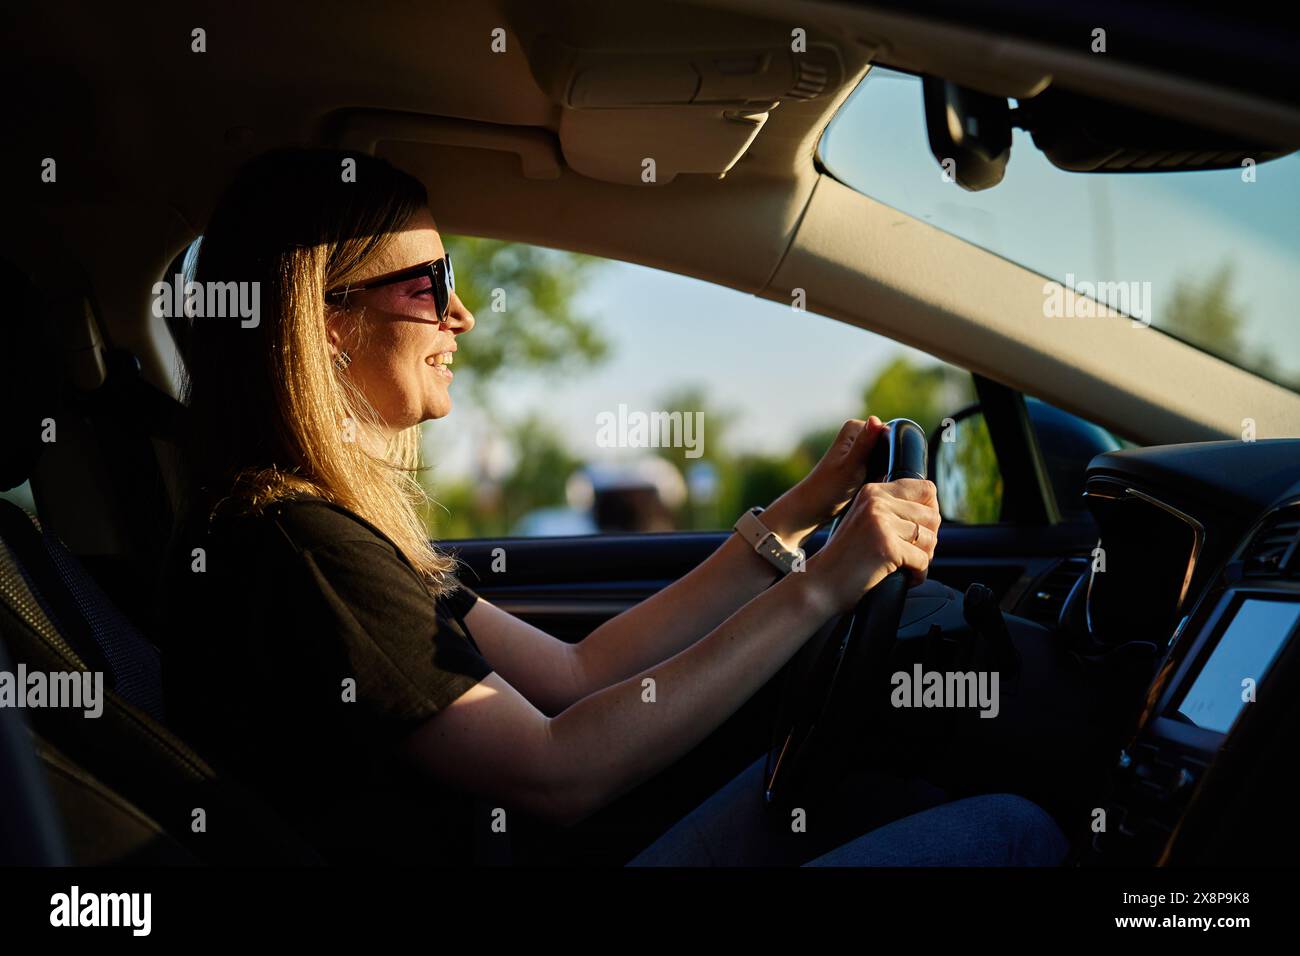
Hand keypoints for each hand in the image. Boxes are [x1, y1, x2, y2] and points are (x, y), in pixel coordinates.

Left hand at [764, 417, 887, 544]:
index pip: (890, 434)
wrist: (813, 508)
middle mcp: (859, 434)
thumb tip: (875, 419)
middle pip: (890, 447)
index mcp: (855, 427)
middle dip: (888, 465)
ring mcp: (861, 450)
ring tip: (869, 486)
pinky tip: (870, 489)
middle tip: (872, 482)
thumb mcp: (850, 466)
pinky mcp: (863, 465)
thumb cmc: (828, 488)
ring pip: (888, 460)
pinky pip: (883, 470)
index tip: (877, 471)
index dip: (891, 454)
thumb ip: (865, 444)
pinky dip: (880, 479)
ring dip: (885, 474)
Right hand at [803, 478, 939, 614]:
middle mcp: (877, 501)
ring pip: (930, 538)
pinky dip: (918, 574)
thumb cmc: (846, 558)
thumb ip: (892, 510)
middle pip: (932, 515)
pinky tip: (905, 577)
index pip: (926, 488)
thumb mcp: (866, 521)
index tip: (920, 530)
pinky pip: (922, 560)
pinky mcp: (886, 547)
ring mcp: (881, 523)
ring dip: (924, 557)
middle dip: (928, 539)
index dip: (930, 511)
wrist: (821, 583)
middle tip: (912, 554)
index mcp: (873, 491)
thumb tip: (934, 511)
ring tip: (906, 566)